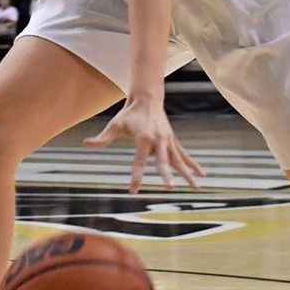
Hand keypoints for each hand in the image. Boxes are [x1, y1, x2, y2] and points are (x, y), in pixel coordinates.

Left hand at [83, 94, 204, 192]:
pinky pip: (184, 156)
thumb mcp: (114, 125)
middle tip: (171, 187)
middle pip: (163, 161)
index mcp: (144, 138)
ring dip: (188, 174)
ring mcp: (168, 141)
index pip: (139, 162)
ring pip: (179, 160)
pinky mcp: (173, 141)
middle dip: (167, 175)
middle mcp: (159, 140)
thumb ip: (102, 138)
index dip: (136, 176)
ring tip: (197, 188)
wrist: (147, 98)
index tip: (133, 190)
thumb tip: (86, 143)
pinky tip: (202, 175)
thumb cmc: (129, 113)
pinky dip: (193, 165)